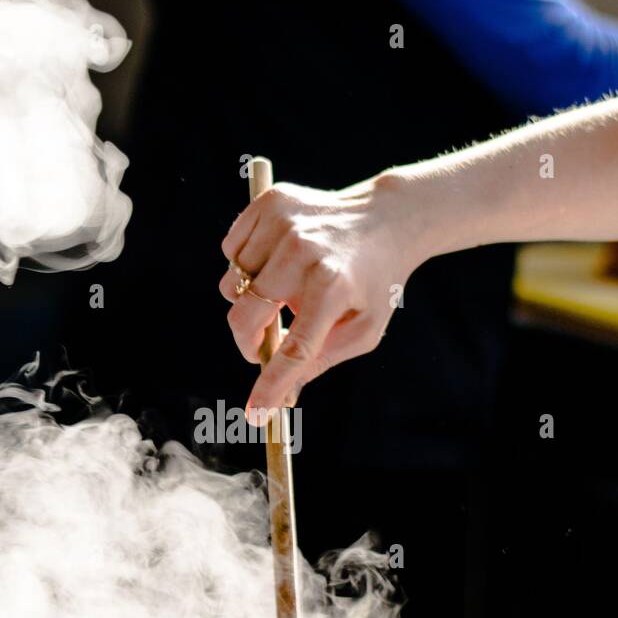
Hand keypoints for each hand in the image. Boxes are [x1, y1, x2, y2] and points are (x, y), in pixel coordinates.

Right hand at [218, 172, 428, 418]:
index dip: (270, 385)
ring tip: (283, 290)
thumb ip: (320, 361)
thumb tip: (282, 397)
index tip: (256, 414)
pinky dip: (245, 265)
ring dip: (249, 298)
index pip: (293, 349)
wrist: (386, 218)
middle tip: (262, 347)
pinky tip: (275, 262)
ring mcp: (284, 223)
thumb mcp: (363, 330)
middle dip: (248, 342)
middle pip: (245, 317)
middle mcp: (304, 251)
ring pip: (232, 283)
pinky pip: (231, 251)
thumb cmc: (374, 282)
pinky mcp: (270, 203)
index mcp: (333, 287)